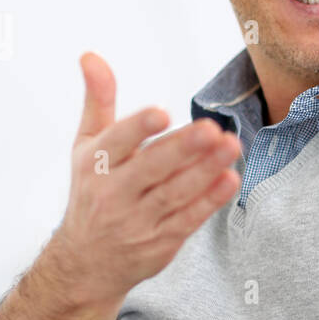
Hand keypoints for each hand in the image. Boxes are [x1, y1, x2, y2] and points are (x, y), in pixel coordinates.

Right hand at [50, 52, 241, 305]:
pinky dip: (209, 201)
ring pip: (174, 194)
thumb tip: (91, 56)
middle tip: (212, 128)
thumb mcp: (87, 146)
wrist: (86, 264)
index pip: (116, 143)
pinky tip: (230, 179)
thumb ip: (98, 101)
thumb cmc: (92, 193)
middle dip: (182, 149)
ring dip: (204, 170)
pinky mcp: (161, 242)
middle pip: (150, 169)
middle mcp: (114, 194)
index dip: (138, 129)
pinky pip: (188, 220)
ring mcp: (138, 220)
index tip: (162, 112)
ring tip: (232, 145)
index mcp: (95, 165)